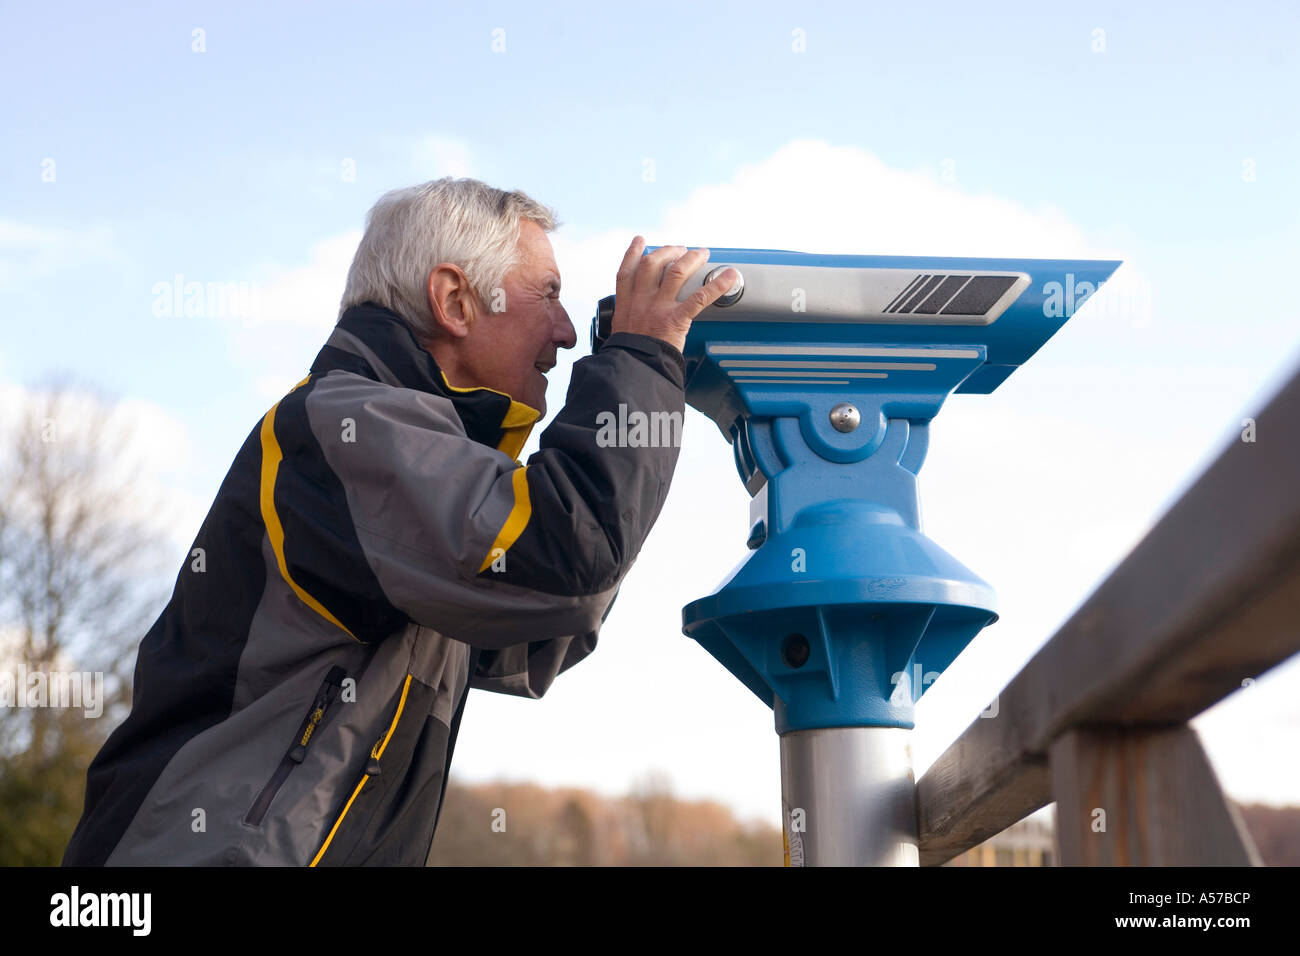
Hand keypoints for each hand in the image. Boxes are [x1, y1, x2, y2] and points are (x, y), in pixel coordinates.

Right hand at [611, 237, 739, 353]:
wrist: (634, 371)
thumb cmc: (630, 357)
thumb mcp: (620, 335)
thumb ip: (628, 323)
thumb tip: (634, 322)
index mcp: (625, 306)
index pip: (626, 272)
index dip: (633, 253)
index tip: (640, 242)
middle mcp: (641, 301)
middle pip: (652, 264)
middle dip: (667, 251)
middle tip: (679, 249)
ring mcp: (658, 308)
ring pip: (676, 272)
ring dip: (690, 259)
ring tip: (701, 254)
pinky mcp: (676, 319)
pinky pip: (699, 297)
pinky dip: (717, 285)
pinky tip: (729, 276)